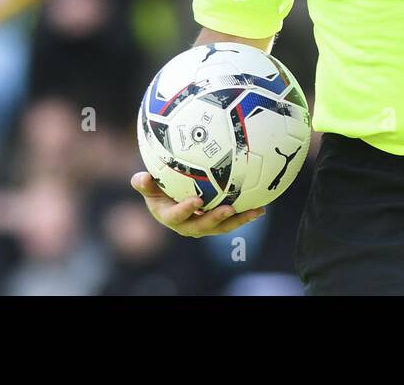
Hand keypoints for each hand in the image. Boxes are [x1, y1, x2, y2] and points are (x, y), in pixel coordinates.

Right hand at [131, 172, 263, 236]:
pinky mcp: (216, 222)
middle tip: (229, 210)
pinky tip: (261, 207)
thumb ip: (143, 183)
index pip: (177, 216)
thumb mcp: (148, 185)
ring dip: (239, 220)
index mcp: (170, 216)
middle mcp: (187, 225)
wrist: (168, 196)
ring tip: (256, 211)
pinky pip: (231, 220)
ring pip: (222, 226)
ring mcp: (203, 225)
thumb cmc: (157, 187)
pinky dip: (245, 214)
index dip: (186, 210)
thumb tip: (141, 178)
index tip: (198, 200)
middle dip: (216, 220)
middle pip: (202, 227)